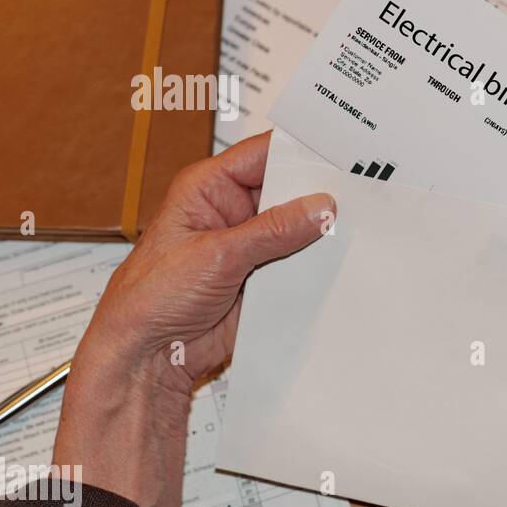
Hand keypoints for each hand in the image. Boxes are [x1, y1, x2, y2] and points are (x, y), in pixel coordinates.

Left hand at [54, 132, 334, 506]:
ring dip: (321, 232)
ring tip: (357, 225)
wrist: (148, 355)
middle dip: (319, 193)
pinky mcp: (264, 277)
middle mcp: (232, 211)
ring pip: (298, 228)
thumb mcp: (216, 255)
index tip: (340, 153)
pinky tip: (341, 260)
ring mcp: (250, 245)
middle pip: (288, 190)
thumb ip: (272, 231)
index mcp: (209, 188)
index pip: (264, 154)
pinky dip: (318, 264)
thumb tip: (319, 208)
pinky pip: (299, 262)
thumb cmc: (150, 298)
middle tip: (357, 192)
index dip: (301, 150)